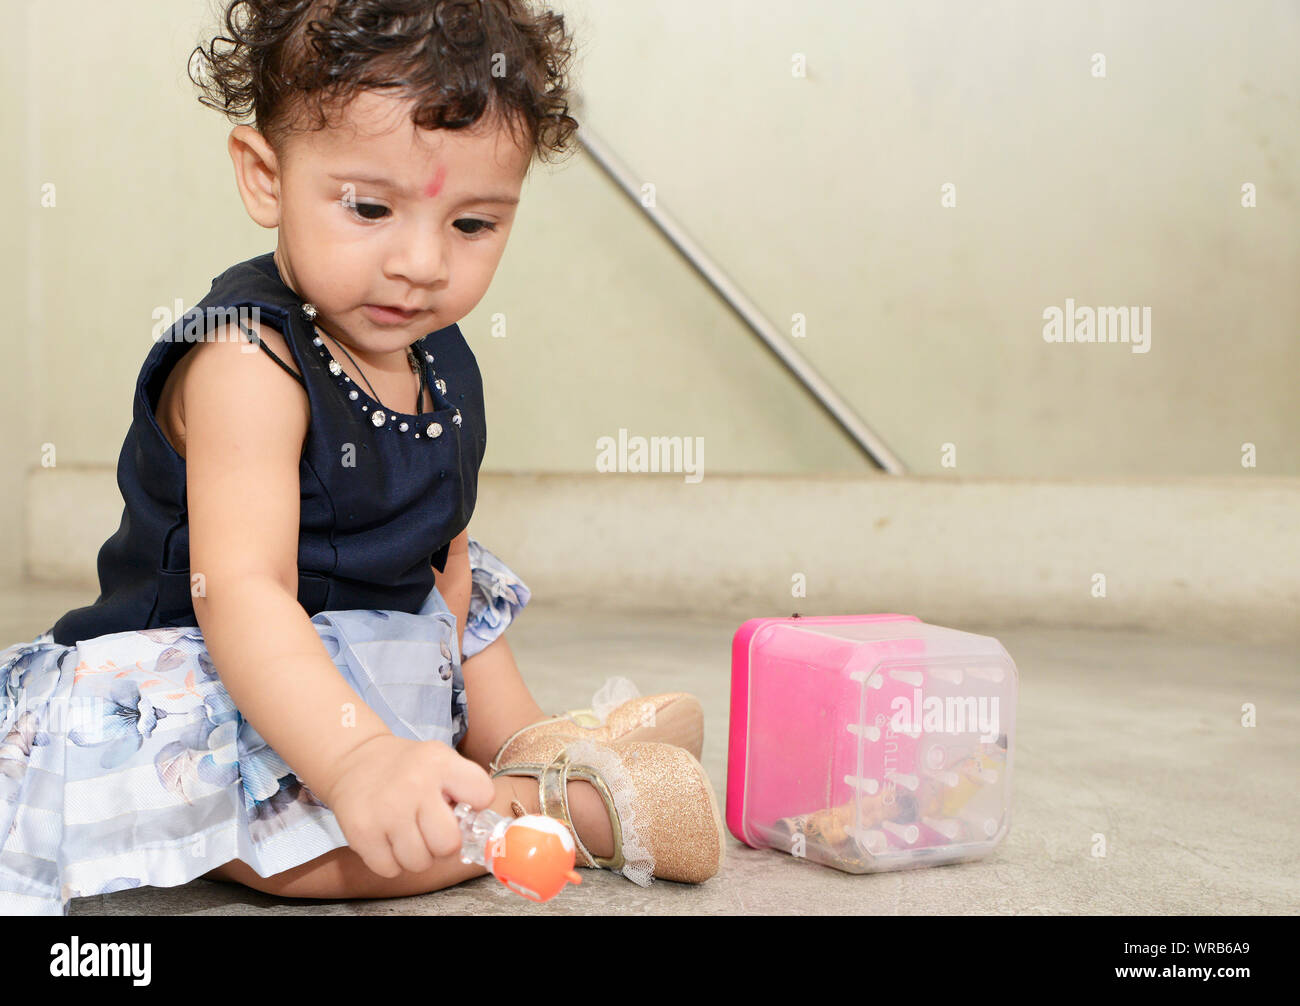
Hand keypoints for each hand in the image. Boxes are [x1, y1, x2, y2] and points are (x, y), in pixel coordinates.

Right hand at [321, 734, 496, 877]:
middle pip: (448, 844)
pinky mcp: (361, 832)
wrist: (355, 760)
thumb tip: (477, 830)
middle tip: (432, 830)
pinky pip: (390, 870)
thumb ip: (464, 787)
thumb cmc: (408, 768)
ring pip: (419, 863)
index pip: (482, 795)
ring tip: (409, 833)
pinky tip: (388, 839)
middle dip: (443, 843)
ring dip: (417, 855)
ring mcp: (386, 811)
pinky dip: (391, 861)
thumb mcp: (440, 759)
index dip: (476, 805)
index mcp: (440, 763)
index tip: (460, 803)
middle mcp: (414, 785)